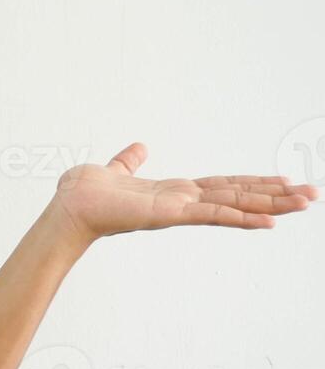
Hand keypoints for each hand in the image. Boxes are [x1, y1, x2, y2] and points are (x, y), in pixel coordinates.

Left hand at [49, 141, 317, 242]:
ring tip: (306, 203)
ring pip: (234, 205)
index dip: (251, 182)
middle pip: (237, 195)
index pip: (221, 185)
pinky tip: (268, 221)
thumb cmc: (86, 194)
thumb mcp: (114, 169)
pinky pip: (212, 215)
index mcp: (173, 191)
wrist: (68, 209)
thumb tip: (139, 147)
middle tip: (313, 196)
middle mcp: (182, 201)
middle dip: (274, 195)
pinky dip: (240, 217)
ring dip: (270, 204)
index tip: (281, 180)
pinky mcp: (171, 215)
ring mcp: (179, 210)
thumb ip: (128, 161)